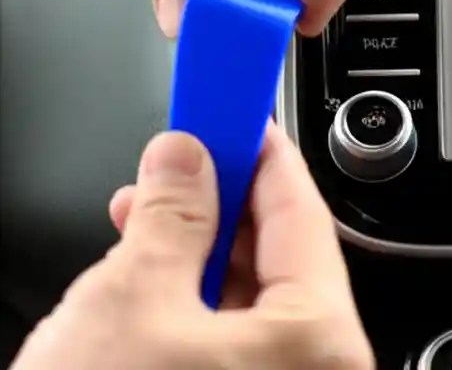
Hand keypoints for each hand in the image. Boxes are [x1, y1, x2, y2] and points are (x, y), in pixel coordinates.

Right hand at [9, 123, 373, 369]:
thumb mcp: (132, 300)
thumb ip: (171, 214)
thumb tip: (185, 158)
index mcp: (318, 346)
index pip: (302, 212)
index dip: (261, 149)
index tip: (237, 104)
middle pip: (280, 258)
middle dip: (220, 202)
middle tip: (181, 155)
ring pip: (251, 303)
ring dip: (197, 252)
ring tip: (144, 218)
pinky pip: (230, 346)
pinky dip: (190, 306)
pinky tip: (144, 283)